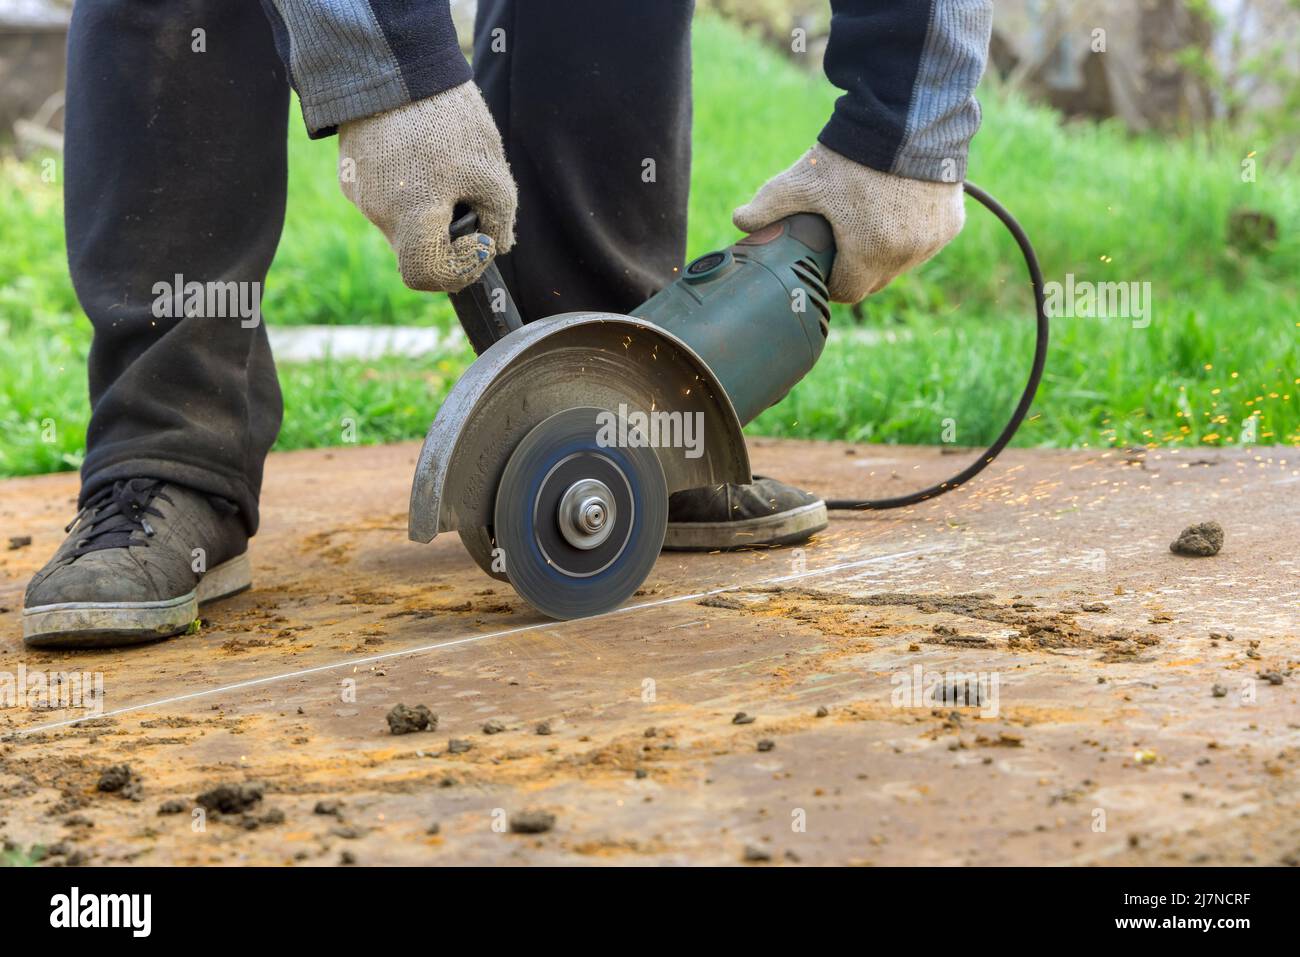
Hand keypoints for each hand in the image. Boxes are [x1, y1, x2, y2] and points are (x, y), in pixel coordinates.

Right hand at [339, 81, 516, 292]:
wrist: (394, 63)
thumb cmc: (446, 119)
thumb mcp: (491, 172)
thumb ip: (500, 220)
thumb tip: (496, 246)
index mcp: (410, 218)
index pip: (425, 276)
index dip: (457, 271)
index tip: (477, 243)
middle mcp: (378, 213)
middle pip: (417, 249)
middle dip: (447, 235)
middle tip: (469, 198)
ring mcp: (359, 193)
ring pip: (402, 222)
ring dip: (429, 209)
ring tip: (445, 166)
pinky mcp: (351, 173)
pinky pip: (386, 196)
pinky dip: (409, 188)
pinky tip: (422, 154)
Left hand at [734, 144, 963, 301]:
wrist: (908, 116)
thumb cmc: (853, 154)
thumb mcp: (805, 179)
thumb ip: (769, 204)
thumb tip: (737, 220)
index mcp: (870, 252)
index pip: (847, 291)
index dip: (830, 281)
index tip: (822, 265)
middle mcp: (907, 254)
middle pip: (874, 281)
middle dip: (856, 269)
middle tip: (842, 244)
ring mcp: (932, 240)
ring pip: (902, 264)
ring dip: (886, 254)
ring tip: (869, 226)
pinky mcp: (951, 223)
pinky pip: (927, 243)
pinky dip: (914, 235)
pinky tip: (898, 213)